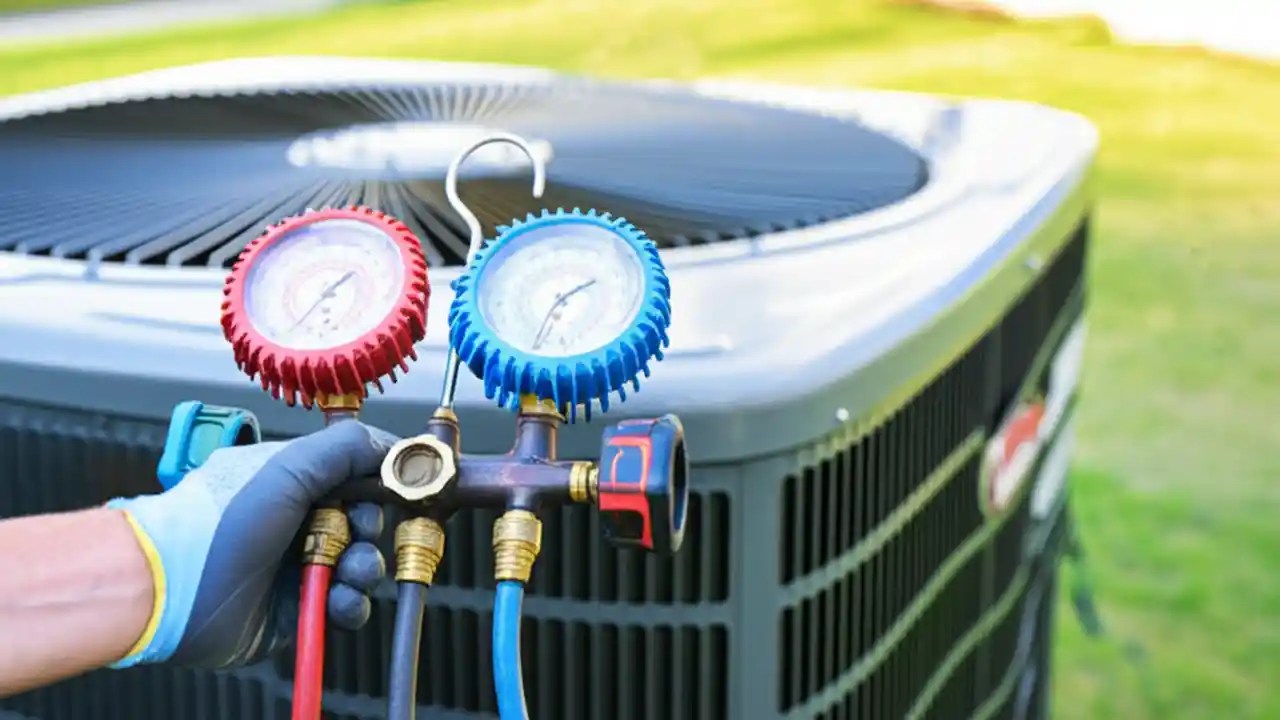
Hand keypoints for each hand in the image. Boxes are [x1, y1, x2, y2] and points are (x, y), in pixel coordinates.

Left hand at [106, 420, 396, 668]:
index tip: (405, 488)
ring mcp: (298, 565)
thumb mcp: (286, 467)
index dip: (382, 481)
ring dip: (364, 568)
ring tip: (347, 572)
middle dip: (372, 528)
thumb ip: (345, 448)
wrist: (171, 591)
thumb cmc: (217, 521)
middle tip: (359, 532)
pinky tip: (337, 600)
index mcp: (292, 480)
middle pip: (366, 521)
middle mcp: (297, 520)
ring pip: (361, 564)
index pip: (355, 474)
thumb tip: (392, 444)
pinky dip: (350, 604)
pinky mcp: (300, 608)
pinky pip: (346, 605)